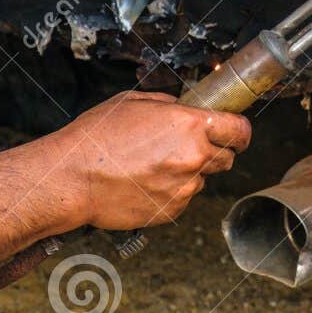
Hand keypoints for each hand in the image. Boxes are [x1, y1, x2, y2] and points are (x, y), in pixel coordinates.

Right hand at [37, 91, 252, 230]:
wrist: (71, 178)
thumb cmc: (97, 137)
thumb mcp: (134, 101)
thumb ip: (170, 104)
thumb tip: (186, 107)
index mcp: (190, 125)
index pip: (240, 130)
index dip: (240, 131)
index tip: (236, 133)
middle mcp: (194, 157)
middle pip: (228, 158)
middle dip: (215, 152)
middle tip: (189, 148)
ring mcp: (184, 187)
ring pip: (203, 179)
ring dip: (189, 173)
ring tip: (155, 165)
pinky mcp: (171, 211)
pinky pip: (183, 198)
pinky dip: (172, 191)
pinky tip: (146, 182)